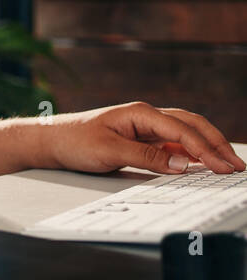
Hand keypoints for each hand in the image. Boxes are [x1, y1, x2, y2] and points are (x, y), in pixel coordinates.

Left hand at [36, 101, 245, 175]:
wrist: (51, 140)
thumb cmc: (74, 141)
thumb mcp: (108, 152)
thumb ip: (146, 158)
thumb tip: (182, 165)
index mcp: (140, 113)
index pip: (182, 130)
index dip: (205, 149)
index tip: (223, 166)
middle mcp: (146, 117)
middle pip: (192, 126)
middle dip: (216, 144)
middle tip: (237, 166)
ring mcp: (145, 128)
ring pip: (186, 134)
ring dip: (208, 147)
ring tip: (228, 164)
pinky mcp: (142, 140)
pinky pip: (174, 144)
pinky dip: (192, 152)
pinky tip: (204, 164)